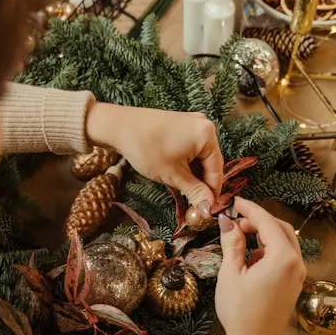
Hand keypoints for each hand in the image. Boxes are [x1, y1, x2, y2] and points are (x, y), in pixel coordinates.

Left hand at [85, 102, 222, 208]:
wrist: (118, 127)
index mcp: (207, 135)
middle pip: (210, 163)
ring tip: (183, 191)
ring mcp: (192, 123)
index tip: (206, 211)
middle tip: (193, 204)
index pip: (217, 171)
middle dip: (202, 184)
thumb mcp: (173, 175)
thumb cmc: (145, 148)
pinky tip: (178, 176)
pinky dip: (187, 164)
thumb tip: (208, 209)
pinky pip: (191, 149)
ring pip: (200, 158)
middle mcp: (204, 125)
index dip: (212, 193)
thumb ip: (194, 192)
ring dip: (194, 175)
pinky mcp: (182, 125)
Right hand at [214, 198, 305, 334]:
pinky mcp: (294, 285)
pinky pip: (285, 258)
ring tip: (240, 238)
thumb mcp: (231, 273)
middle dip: (259, 221)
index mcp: (283, 257)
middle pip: (280, 229)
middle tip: (237, 221)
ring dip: (264, 236)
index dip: (250, 209)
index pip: (267, 222)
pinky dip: (269, 251)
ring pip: (284, 243)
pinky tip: (250, 259)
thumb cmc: (240, 311)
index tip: (235, 202)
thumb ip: (232, 243)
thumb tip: (228, 221)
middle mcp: (297, 263)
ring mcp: (298, 275)